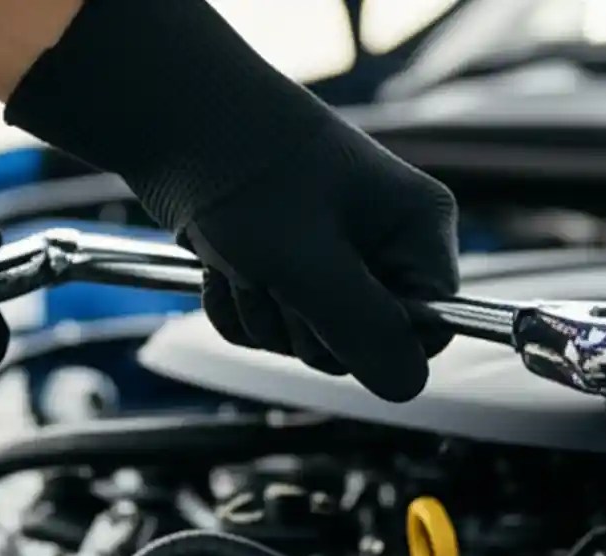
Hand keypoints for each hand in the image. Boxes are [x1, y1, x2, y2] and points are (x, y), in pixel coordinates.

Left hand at [4, 0, 458, 402]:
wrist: (172, 121)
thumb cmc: (247, 171)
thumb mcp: (309, 263)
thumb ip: (364, 332)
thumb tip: (407, 385)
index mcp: (416, 228)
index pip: (433, 327)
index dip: (384, 340)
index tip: (336, 317)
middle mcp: (384, 243)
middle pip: (366, 344)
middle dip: (306, 326)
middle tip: (273, 272)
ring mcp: (333, 258)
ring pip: (311, 341)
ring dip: (263, 314)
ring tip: (242, 256)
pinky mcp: (286, 267)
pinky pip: (271, 329)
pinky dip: (237, 308)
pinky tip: (222, 266)